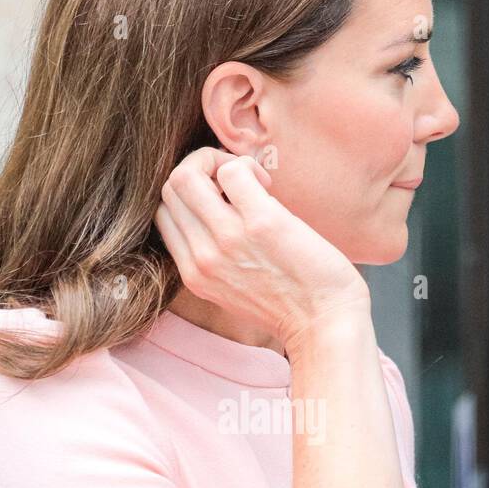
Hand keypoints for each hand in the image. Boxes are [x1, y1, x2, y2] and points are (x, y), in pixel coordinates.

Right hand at [153, 147, 368, 349]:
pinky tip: (266, 184)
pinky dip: (246, 165)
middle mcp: (202, 258)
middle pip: (170, 188)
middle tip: (236, 184)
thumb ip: (216, 259)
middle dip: (200, 170)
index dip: (191, 195)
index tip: (223, 202)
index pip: (164, 213)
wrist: (325, 325)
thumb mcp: (234, 290)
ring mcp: (228, 239)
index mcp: (194, 274)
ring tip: (250, 182)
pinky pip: (232, 170)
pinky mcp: (260, 223)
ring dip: (218, 162)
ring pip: (186, 174)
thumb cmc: (292, 305)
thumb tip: (218, 212)